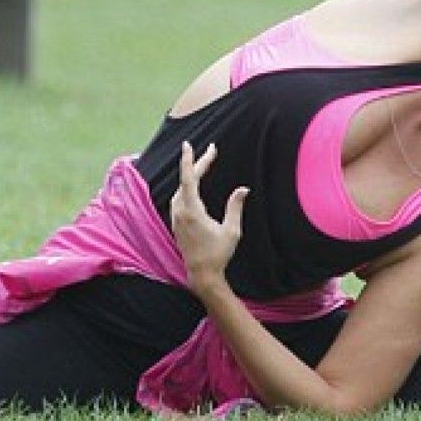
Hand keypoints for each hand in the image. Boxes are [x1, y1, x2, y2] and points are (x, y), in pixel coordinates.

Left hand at [170, 142, 249, 288]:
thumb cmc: (218, 254)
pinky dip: (187, 187)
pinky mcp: (176, 223)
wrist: (202, 274)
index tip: (188, 145)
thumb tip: (243, 189)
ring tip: (205, 164)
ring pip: (181, 189)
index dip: (189, 160)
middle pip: (186, 181)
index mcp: (192, 211)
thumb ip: (235, 207)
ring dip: (192, 175)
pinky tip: (195, 185)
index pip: (188, 179)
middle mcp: (180, 212)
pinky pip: (179, 198)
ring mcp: (176, 218)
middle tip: (211, 151)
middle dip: (198, 164)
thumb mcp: (232, 230)